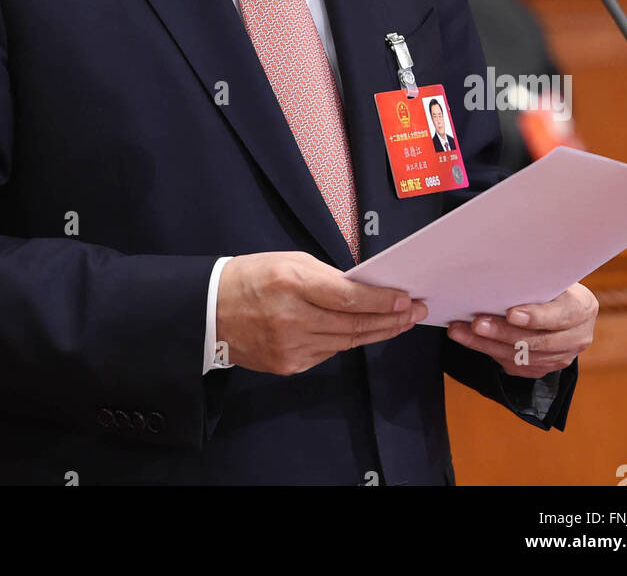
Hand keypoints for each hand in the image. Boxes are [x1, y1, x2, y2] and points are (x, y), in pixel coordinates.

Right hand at [216, 252, 426, 375]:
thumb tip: (362, 290)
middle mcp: (292, 319)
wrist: (210, 311)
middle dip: (390, 319)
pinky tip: (365, 333)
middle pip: (353, 325)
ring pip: (346, 342)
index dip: (381, 301)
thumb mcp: (288, 261)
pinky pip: (328, 353)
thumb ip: (326, 276)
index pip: (348, 297)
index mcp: (291, 284)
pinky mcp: (288, 366)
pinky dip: (347, 341)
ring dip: (377, 332)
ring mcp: (290, 348)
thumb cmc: (252, 277)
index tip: (406, 298)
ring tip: (400, 322)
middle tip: (415, 312)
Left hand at [446, 282, 597, 378]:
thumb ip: (534, 277)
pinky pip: (514, 365)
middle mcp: (577, 337)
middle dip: (503, 332)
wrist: (557, 304)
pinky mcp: (543, 368)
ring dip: (487, 344)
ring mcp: (561, 357)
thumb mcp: (550, 274)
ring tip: (460, 331)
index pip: (561, 315)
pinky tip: (467, 339)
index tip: (511, 313)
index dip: (536, 316)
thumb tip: (499, 265)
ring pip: (522, 357)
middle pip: (537, 341)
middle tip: (476, 323)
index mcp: (583, 308)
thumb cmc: (548, 281)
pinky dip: (488, 351)